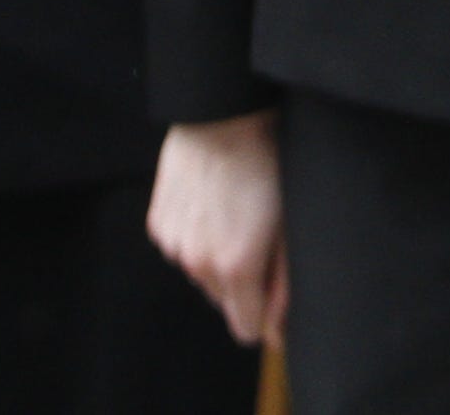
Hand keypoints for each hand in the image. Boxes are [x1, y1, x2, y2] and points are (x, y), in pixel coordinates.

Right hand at [147, 112, 285, 346]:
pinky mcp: (158, 224)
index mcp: (236, 268)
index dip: (264, 315)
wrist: (224, 114)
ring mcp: (174, 244)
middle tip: (260, 236)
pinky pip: (180, 246)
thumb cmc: (270, 164)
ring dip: (217, 256)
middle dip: (242, 281)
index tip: (274, 292)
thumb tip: (277, 334)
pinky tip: (212, 204)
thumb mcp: (291, 225)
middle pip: (224, 300)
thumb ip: (285, 285)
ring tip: (235, 213)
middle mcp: (198, 264)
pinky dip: (195, 235)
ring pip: (201, 273)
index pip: (246, 330)